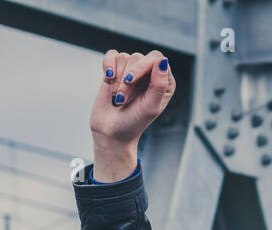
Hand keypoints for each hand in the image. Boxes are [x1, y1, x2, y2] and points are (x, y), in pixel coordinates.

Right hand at [89, 49, 176, 180]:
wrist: (111, 131)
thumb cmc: (133, 123)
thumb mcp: (150, 108)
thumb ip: (159, 85)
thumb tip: (162, 61)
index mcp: (164, 83)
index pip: (156, 58)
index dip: (142, 66)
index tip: (130, 81)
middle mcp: (150, 74)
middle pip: (138, 57)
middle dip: (127, 78)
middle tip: (123, 99)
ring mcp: (132, 71)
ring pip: (124, 57)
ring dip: (117, 80)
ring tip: (117, 98)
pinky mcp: (116, 70)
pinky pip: (112, 55)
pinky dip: (108, 65)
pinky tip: (108, 78)